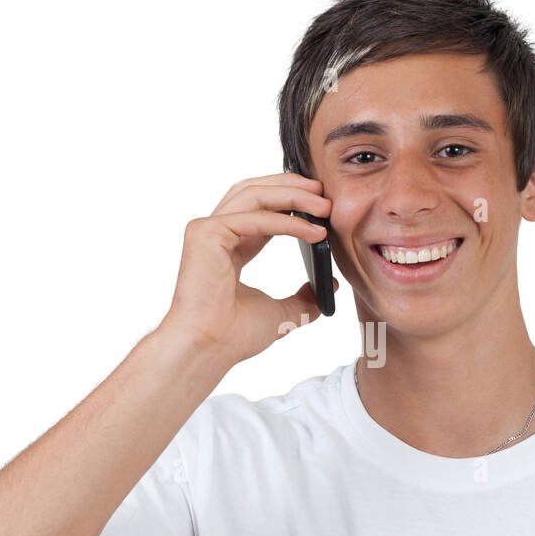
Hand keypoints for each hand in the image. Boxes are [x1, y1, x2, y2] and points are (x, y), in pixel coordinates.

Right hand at [159, 172, 337, 365]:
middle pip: (255, 191)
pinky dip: (287, 221)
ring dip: (293, 195)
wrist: (209, 349)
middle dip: (292, 187)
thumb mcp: (280, 312)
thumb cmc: (233, 336)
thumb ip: (303, 298)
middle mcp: (215, 233)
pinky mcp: (205, 233)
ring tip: (325, 204)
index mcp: (229, 246)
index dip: (290, 199)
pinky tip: (314, 231)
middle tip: (325, 192)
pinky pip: (254, 218)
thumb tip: (328, 287)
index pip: (260, 208)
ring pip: (254, 195)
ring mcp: (207, 230)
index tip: (321, 202)